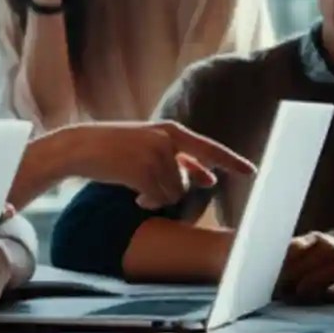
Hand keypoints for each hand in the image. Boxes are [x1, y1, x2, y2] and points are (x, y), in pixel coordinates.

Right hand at [54, 120, 256, 209]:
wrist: (80, 146)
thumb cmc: (115, 147)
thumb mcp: (149, 145)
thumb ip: (180, 159)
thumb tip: (210, 180)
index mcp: (171, 131)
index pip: (209, 148)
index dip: (233, 161)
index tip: (253, 172)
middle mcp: (166, 142)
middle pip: (189, 180)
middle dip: (175, 188)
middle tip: (151, 189)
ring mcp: (154, 157)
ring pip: (174, 192)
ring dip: (159, 196)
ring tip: (140, 191)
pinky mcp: (141, 172)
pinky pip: (158, 198)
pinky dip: (149, 202)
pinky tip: (136, 198)